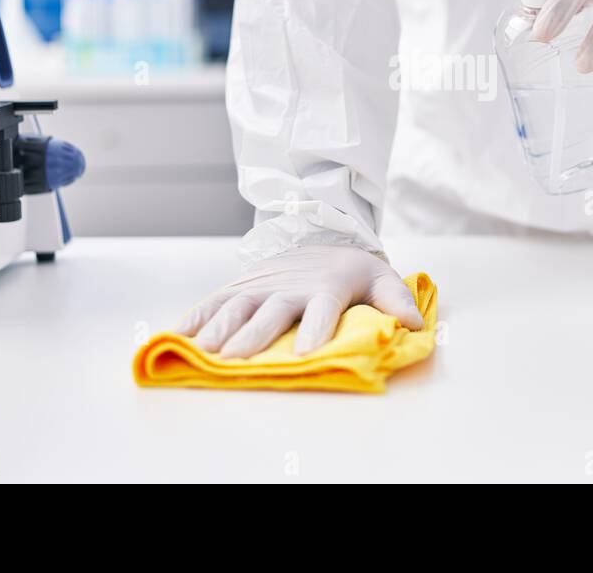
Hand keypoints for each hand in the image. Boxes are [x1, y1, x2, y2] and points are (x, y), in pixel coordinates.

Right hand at [174, 245, 424, 357]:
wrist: (322, 234)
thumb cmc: (353, 269)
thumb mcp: (381, 279)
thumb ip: (396, 301)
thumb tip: (416, 326)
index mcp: (326, 286)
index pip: (323, 309)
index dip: (316, 330)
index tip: (307, 353)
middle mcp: (289, 285)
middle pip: (271, 310)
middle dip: (254, 334)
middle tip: (236, 357)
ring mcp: (261, 284)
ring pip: (237, 305)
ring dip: (219, 327)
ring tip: (203, 351)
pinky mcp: (240, 285)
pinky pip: (213, 301)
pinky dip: (194, 317)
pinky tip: (176, 335)